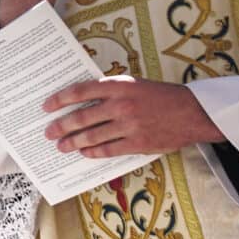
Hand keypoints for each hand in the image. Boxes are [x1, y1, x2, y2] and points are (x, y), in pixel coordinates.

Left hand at [43, 76, 224, 156]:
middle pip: (82, 117)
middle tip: (49, 132)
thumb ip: (112, 92)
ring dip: (73, 142)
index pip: (81, 91)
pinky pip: (108, 150)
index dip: (60, 99)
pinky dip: (93, 152)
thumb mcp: (136, 85)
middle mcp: (121, 105)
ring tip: (62, 146)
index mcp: (120, 86)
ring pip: (92, 137)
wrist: (192, 113)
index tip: (47, 106)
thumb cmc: (163, 97)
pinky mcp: (137, 144)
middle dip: (61, 126)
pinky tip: (85, 153)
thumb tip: (85, 101)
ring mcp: (129, 126)